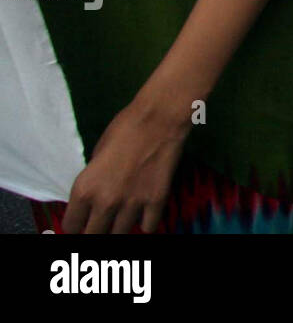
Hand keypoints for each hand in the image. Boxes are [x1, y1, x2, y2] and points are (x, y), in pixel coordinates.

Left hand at [63, 98, 189, 233]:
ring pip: (120, 234)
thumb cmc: (124, 128)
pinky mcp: (156, 200)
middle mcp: (105, 202)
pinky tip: (146, 211)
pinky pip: (148, 227)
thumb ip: (93, 181)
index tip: (83, 220)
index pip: (71, 226)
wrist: (159, 118)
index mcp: (84, 189)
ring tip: (125, 214)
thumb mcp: (96, 155)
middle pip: (93, 235)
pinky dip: (146, 222)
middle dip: (96, 229)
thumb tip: (94, 197)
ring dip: (121, 226)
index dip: (77, 223)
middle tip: (103, 221)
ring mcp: (132, 203)